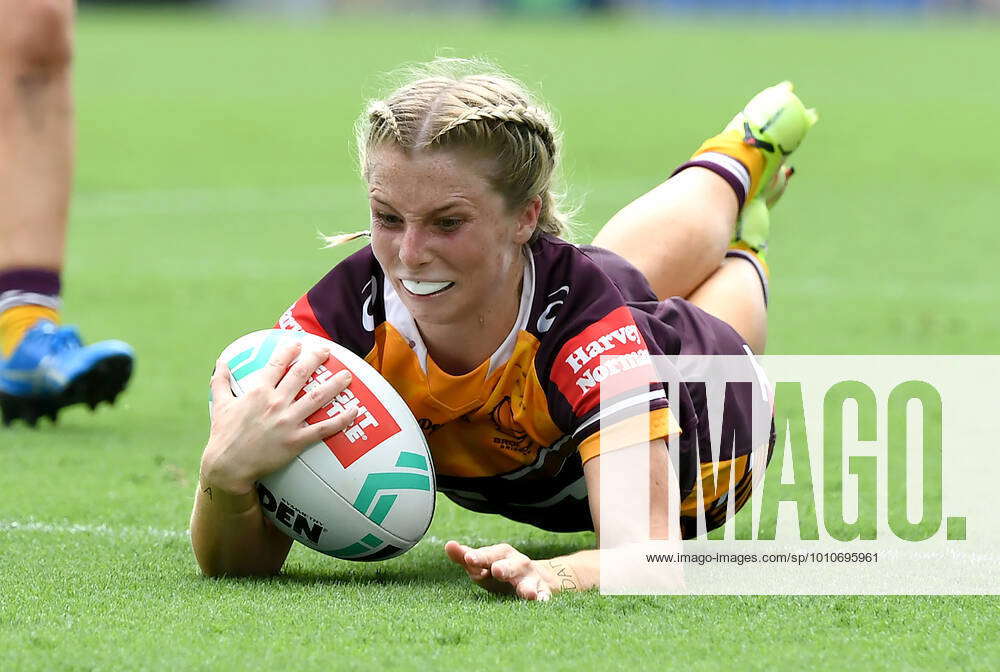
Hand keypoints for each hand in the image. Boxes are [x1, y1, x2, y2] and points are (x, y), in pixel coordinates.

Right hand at [201, 341, 357, 495]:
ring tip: (347, 375)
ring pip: (317, 398)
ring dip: (335, 385)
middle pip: (301, 374)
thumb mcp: (219, 405)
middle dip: (316, 359)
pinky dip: (341, 420)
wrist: (228, 466)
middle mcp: (275, 402)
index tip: (299, 343)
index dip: (290, 351)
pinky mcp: (296, 441)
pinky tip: (354, 411)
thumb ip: (220, 382)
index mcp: (257, 391)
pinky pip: (323, 429)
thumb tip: (221, 362)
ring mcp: (287, 421)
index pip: (277, 364)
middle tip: (327, 351)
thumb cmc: (223, 435)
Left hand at [445, 540, 557, 601]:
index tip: (469, 560)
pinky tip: (542, 602)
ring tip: (528, 595)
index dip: (479, 557)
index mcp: (501, 554)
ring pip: (528, 583)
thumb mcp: (483, 564)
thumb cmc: (500, 571)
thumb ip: (465, 557)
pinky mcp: (542, 592)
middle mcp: (517, 563)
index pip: (488, 555)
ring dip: (527, 588)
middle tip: (497, 571)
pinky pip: (544, 595)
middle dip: (505, 568)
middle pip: (510, 566)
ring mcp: (531, 578)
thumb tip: (448, 545)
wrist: (535, 577)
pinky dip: (543, 598)